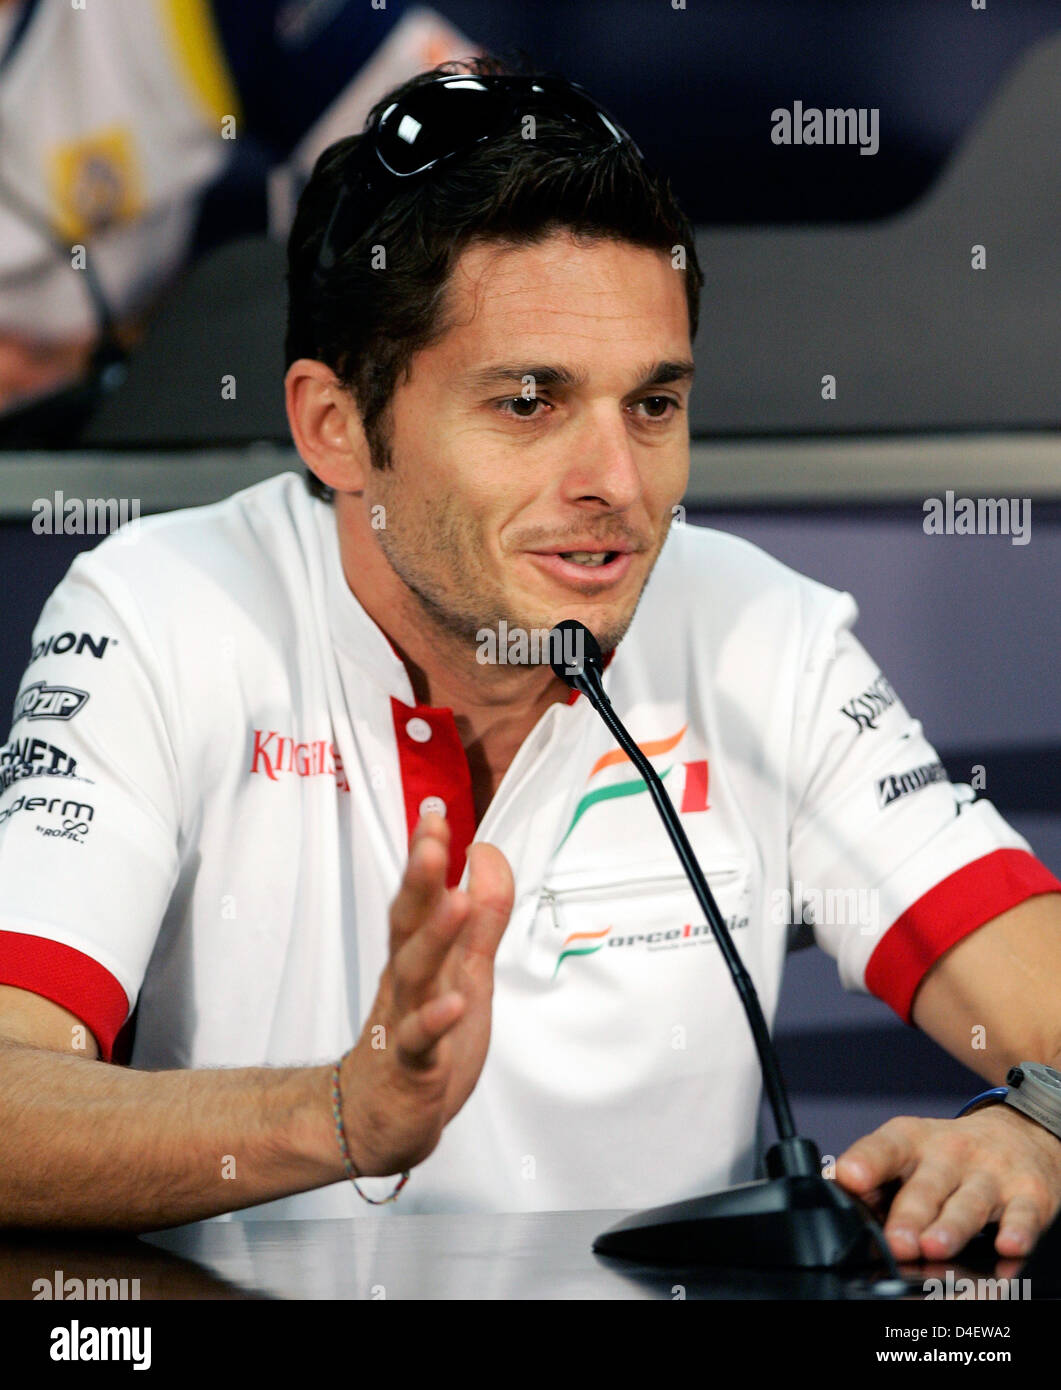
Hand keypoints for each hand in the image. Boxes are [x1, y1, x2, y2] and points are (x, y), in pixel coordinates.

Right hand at [338, 813, 513, 1176]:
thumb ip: (482, 917)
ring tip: (454, 901)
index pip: (419, 895)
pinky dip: (435, 1021)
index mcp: (417, 954)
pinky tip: (453, 1003)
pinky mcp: (412, 1066)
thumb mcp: (467, 971)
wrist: (381, 1116)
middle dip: (420, 879)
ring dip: (435, 936)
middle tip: (432, 839)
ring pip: (415, 973)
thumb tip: (488, 856)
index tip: (434, 810)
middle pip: (408, 923)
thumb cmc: (425, 1037)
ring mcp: (404, 1021)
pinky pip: (421, 1041)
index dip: (426, 854)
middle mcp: (406, 980)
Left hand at [835, 1104, 1060, 1260]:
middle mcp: (950, 1154)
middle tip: (895, 1240)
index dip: (865, 1162)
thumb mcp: (908, 1152)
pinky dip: (1016, 1232)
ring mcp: (990, 1174)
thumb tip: (834, 1191)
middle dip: (909, 1214)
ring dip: (951, 1227)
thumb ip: (874, 1175)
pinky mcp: (1027, 1195)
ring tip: (934, 1247)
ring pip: (969, 1204)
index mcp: (911, 1142)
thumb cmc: (948, 1154)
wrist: (1017, 1135)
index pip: (884, 1148)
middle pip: (926, 1186)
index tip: (848, 1177)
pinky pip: (1023, 1216)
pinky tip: (1007, 1247)